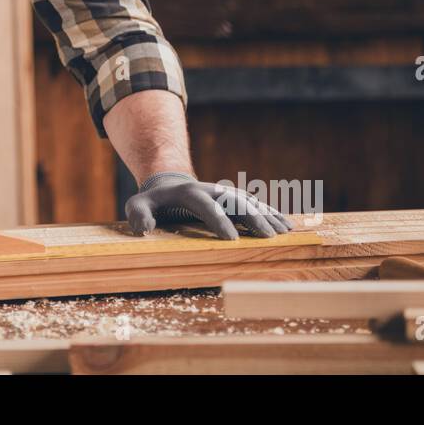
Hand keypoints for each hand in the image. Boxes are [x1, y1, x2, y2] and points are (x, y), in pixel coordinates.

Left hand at [125, 172, 293, 239]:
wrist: (167, 185)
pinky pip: (255, 205)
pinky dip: (270, 213)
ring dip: (267, 216)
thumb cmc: (152, 202)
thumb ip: (138, 214)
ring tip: (284, 231)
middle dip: (253, 218)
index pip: (207, 206)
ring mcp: (224, 193)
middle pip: (235, 202)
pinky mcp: (232, 199)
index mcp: (189, 192)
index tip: (232, 239)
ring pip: (250, 202)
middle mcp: (211, 190)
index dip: (220, 221)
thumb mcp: (137, 205)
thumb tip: (144, 227)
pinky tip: (285, 225)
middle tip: (267, 237)